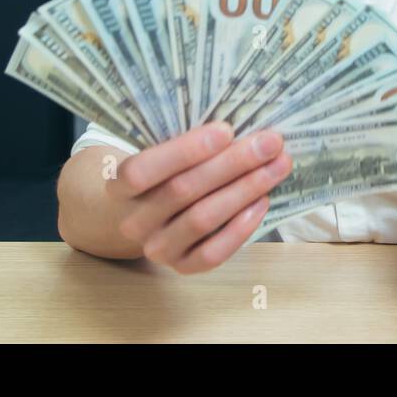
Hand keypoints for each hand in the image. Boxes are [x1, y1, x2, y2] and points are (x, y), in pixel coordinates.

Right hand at [108, 121, 292, 273]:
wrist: (140, 217)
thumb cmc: (161, 175)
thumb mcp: (160, 155)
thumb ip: (191, 145)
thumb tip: (245, 130)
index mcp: (119, 186)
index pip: (143, 170)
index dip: (185, 150)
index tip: (226, 130)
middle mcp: (133, 221)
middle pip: (183, 190)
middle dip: (233, 163)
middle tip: (270, 143)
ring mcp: (156, 248)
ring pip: (202, 218)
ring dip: (245, 189)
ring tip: (277, 167)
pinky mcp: (180, 267)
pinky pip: (212, 253)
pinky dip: (240, 227)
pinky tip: (262, 201)